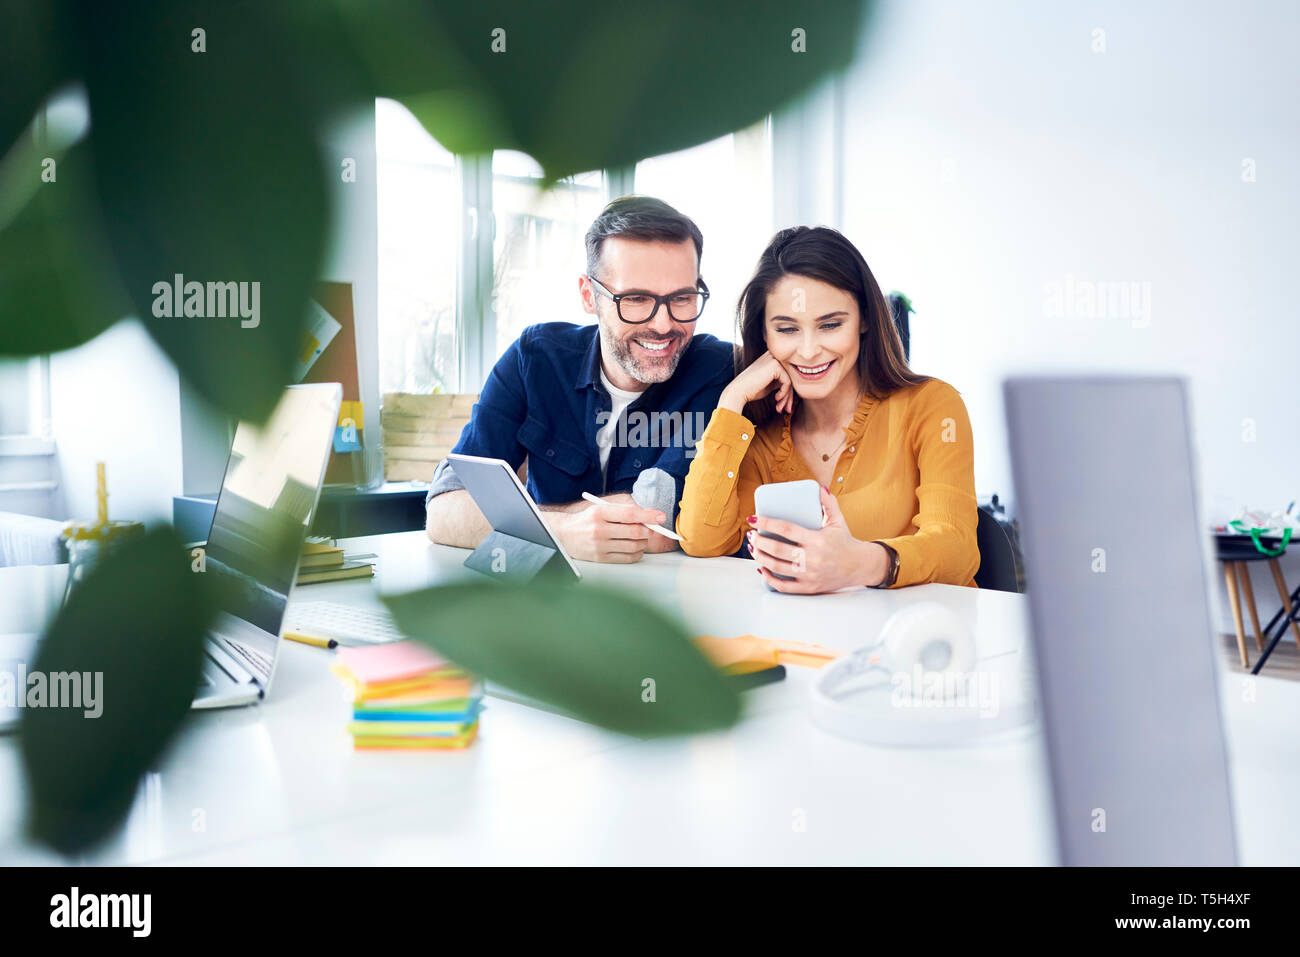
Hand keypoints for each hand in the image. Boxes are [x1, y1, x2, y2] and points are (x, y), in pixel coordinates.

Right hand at [551, 497, 665, 563]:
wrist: (564, 535)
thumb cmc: (587, 521)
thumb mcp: (601, 509)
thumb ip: (623, 512)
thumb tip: (649, 517)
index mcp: (600, 513)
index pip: (630, 514)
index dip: (648, 515)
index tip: (661, 517)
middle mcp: (599, 530)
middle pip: (635, 531)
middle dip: (648, 530)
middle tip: (650, 528)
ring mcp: (600, 546)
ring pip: (634, 546)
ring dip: (643, 542)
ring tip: (640, 538)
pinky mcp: (601, 559)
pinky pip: (628, 558)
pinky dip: (637, 553)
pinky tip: (635, 548)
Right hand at [720, 351, 793, 415]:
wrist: (738, 391)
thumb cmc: (751, 390)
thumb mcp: (769, 384)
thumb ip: (780, 381)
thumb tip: (794, 387)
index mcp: (771, 359)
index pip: (786, 374)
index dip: (787, 391)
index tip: (783, 404)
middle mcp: (773, 356)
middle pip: (790, 376)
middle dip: (789, 395)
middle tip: (786, 409)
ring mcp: (774, 359)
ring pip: (790, 380)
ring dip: (787, 396)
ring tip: (780, 407)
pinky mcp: (775, 365)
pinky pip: (788, 381)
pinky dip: (784, 392)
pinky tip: (776, 398)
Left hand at [746, 485, 888, 592]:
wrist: (860, 566)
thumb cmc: (845, 542)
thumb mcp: (838, 521)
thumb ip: (828, 503)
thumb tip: (819, 487)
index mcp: (818, 540)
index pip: (786, 529)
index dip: (767, 522)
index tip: (753, 518)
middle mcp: (813, 558)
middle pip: (777, 549)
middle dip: (759, 541)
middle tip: (751, 535)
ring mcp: (810, 575)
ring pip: (777, 567)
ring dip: (760, 557)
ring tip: (753, 548)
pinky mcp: (809, 587)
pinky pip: (784, 586)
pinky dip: (769, 578)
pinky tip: (762, 569)